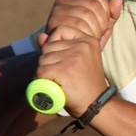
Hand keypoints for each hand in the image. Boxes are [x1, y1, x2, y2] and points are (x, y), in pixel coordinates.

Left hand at [36, 0, 122, 116]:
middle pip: (48, 46)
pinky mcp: (64, 70)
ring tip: (58, 81)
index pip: (60, 30)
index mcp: (88, 40)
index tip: (61, 58)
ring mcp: (73, 57)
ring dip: (44, 72)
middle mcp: (82, 45)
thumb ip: (59, 47)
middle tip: (61, 75)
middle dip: (48, 61)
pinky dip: (42, 81)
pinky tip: (53, 86)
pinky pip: (41, 72)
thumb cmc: (84, 84)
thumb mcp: (76, 61)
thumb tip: (40, 36)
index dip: (54, 43)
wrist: (95, 105)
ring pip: (43, 59)